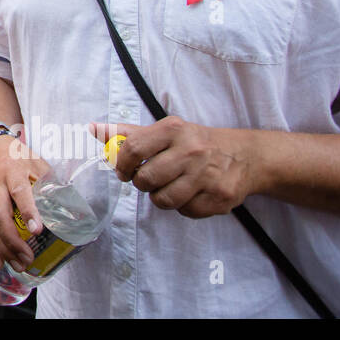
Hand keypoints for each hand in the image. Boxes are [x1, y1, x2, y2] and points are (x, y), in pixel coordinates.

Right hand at [0, 132, 49, 272]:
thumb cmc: (20, 156)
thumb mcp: (39, 163)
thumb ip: (52, 183)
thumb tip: (73, 206)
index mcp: (14, 172)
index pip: (20, 193)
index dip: (28, 211)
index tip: (37, 230)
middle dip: (12, 240)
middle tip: (28, 258)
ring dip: (2, 248)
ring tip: (17, 265)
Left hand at [93, 117, 255, 217]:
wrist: (245, 156)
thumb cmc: (196, 142)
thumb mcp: (165, 131)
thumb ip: (128, 133)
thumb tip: (94, 128)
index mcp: (174, 130)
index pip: (133, 149)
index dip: (121, 164)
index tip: (123, 170)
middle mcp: (192, 151)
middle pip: (145, 179)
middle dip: (141, 183)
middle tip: (149, 179)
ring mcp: (207, 176)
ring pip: (163, 200)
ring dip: (161, 197)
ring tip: (171, 185)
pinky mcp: (219, 198)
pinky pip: (186, 211)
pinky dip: (183, 206)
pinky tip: (192, 192)